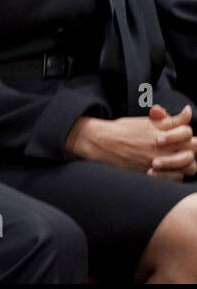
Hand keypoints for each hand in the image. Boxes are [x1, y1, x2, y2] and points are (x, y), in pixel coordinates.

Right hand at [70, 107, 196, 177]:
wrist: (101, 143)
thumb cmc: (122, 131)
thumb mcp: (147, 121)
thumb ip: (170, 119)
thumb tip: (187, 111)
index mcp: (162, 133)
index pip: (188, 133)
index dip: (184, 133)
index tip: (174, 133)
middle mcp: (163, 149)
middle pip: (192, 151)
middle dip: (189, 149)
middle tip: (181, 147)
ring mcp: (158, 163)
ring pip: (187, 167)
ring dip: (183, 163)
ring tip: (175, 159)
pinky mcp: (152, 174)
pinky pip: (175, 178)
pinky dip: (174, 174)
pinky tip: (165, 169)